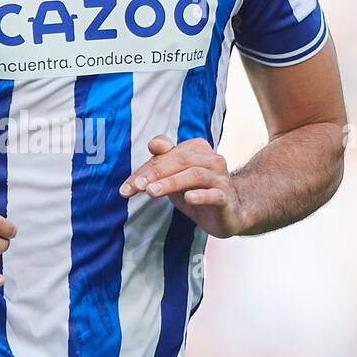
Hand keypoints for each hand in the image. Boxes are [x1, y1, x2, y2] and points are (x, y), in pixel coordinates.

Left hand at [119, 135, 245, 237]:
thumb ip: (162, 161)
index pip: (167, 153)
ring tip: (151, 192)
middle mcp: (211, 159)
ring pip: (195, 175)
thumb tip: (153, 144)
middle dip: (155, 173)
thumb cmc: (197, 190)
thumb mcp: (175, 176)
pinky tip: (188, 198)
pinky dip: (200, 195)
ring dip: (171, 182)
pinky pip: (214, 195)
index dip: (145, 168)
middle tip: (137, 186)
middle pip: (180, 160)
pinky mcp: (225, 199)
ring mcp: (220, 179)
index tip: (127, 186)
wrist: (228, 213)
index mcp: (197, 149)